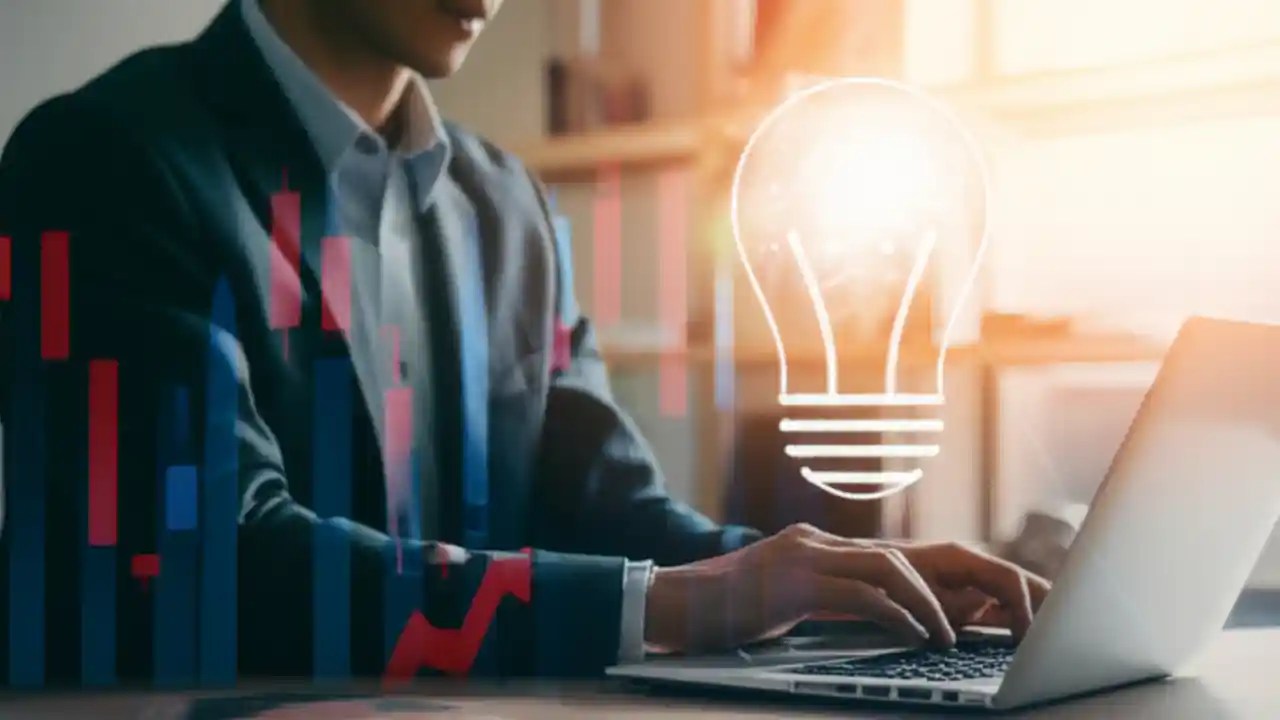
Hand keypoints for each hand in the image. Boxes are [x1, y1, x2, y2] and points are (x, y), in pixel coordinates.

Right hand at [643, 524, 1049, 653]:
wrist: (674, 603)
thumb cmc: (738, 612)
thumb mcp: (809, 605)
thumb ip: (865, 604)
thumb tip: (935, 621)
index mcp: (842, 551)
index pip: (930, 558)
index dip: (981, 578)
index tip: (1023, 607)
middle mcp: (833, 546)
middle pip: (932, 553)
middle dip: (985, 580)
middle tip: (1025, 613)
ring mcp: (812, 558)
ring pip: (896, 567)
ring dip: (935, 605)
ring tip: (952, 638)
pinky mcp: (793, 582)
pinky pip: (858, 593)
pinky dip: (894, 614)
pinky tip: (912, 636)